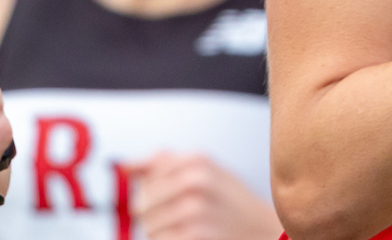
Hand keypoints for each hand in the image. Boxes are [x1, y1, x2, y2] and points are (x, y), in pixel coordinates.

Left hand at [130, 151, 281, 239]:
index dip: (154, 192)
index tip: (169, 200)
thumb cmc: (232, 202)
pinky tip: (188, 237)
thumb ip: (166, 163)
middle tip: (178, 220)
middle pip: (143, 202)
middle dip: (154, 215)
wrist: (264, 229)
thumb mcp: (206, 170)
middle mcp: (194, 180)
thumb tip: (126, 167)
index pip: (147, 177)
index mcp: (196, 160)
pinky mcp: (194, 234)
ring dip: (160, 233)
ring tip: (186, 230)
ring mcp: (194, 209)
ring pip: (149, 225)